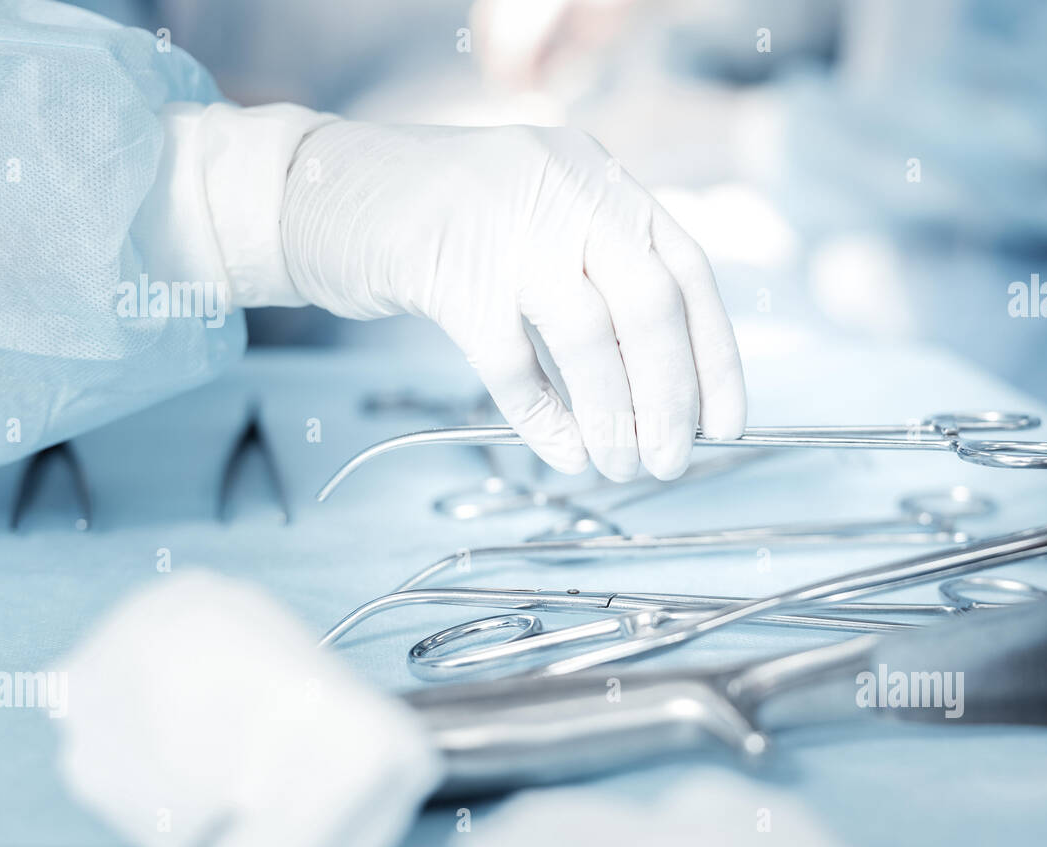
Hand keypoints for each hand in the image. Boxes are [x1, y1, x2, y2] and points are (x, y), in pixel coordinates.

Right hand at [280, 122, 745, 479]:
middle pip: (649, 305)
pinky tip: (563, 451)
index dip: (715, 356)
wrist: (322, 190)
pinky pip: (512, 362)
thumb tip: (671, 387)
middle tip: (670, 461)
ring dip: (613, 417)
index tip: (725, 425)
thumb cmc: (446, 222)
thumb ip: (602, 275)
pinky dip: (545, 417)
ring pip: (587, 337)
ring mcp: (504, 226)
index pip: (687, 272)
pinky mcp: (444, 269)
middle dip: (670, 397)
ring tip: (621, 466)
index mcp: (601, 180)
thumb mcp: (541, 218)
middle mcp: (565, 190)